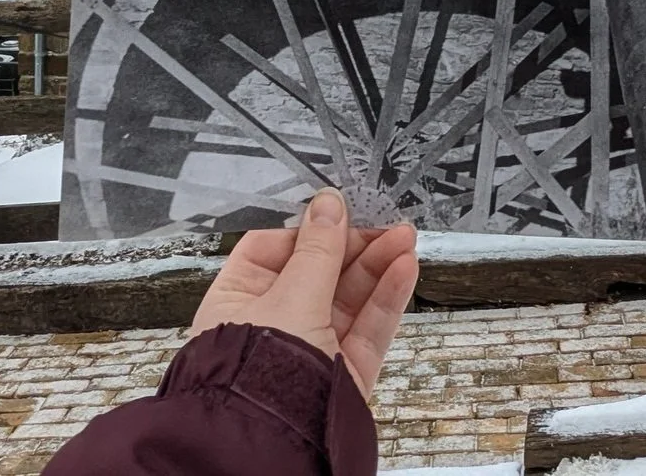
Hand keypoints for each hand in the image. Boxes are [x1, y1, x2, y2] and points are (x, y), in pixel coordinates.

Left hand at [190, 188, 418, 398]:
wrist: (278, 440)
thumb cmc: (260, 372)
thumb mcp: (290, 294)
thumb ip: (318, 250)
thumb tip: (328, 205)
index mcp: (239, 300)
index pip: (275, 251)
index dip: (309, 231)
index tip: (339, 212)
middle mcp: (273, 324)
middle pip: (320, 273)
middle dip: (356, 246)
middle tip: (385, 223)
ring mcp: (311, 349)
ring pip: (350, 299)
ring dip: (379, 266)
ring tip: (405, 239)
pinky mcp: (342, 373)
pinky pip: (368, 329)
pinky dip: (387, 298)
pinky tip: (404, 270)